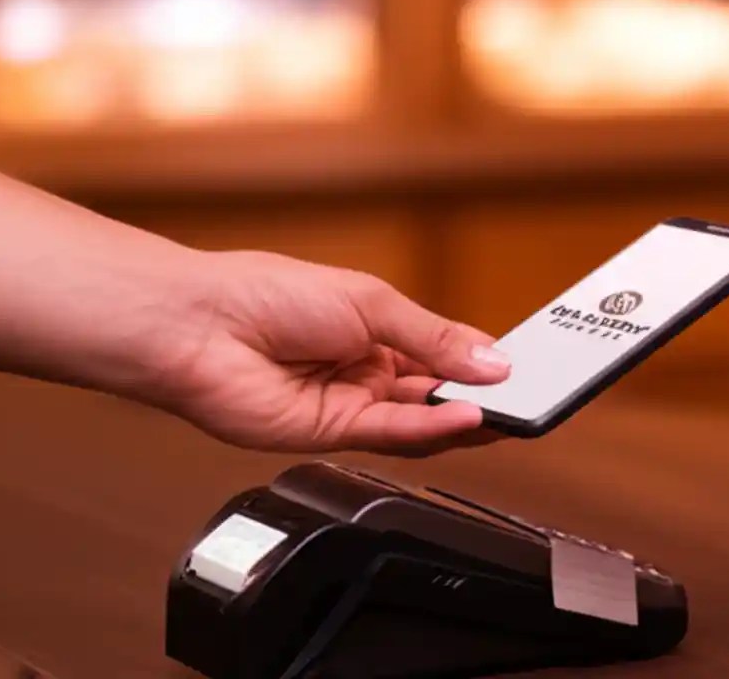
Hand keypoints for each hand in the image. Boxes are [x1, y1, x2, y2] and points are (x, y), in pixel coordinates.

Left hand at [144, 251, 510, 456]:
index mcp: (376, 329)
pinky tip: (465, 418)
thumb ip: (434, 336)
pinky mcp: (331, 434)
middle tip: (527, 397)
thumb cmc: (268, 293)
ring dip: (465, 417)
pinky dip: (433, 428)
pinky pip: (393, 434)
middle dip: (482, 395)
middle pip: (438, 392)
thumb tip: (492, 358)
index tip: (522, 366)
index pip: (443, 352)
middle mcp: (366, 370)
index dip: (481, 361)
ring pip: (421, 421)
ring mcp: (349, 404)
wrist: (202, 325)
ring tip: (506, 410)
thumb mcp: (371, 301)